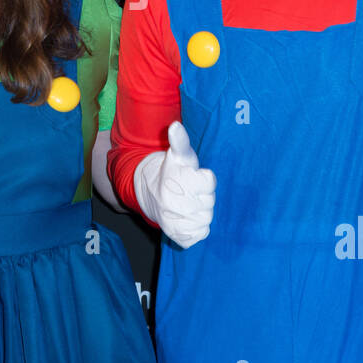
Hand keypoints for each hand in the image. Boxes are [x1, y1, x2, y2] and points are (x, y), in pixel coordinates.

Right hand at [133, 121, 215, 247]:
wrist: (152, 194)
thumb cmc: (173, 172)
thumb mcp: (179, 155)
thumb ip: (180, 140)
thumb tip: (175, 125)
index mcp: (177, 182)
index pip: (210, 182)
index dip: (204, 178)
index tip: (193, 176)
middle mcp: (174, 204)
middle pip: (209, 202)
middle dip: (203, 196)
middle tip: (190, 191)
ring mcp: (176, 222)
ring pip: (207, 218)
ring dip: (202, 211)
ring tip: (189, 203)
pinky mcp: (179, 236)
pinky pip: (201, 234)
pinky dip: (199, 228)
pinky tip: (189, 218)